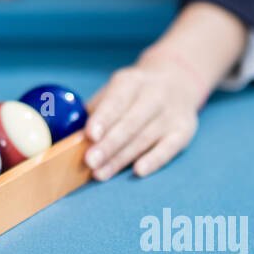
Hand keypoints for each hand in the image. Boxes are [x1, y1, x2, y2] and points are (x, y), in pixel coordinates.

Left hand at [83, 58, 201, 179]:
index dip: (103, 119)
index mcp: (131, 81)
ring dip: (121, 158)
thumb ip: (94, 111)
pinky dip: (154, 160)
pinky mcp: (184, 130)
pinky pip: (169, 148)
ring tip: (100, 174)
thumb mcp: (114, 90)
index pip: (116, 101)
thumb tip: (69, 135)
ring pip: (145, 138)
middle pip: (130, 123)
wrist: (177, 80)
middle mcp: (154, 95)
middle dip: (109, 144)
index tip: (89, 135)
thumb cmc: (133, 93)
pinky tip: (138, 171)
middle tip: (90, 162)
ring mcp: (171, 113)